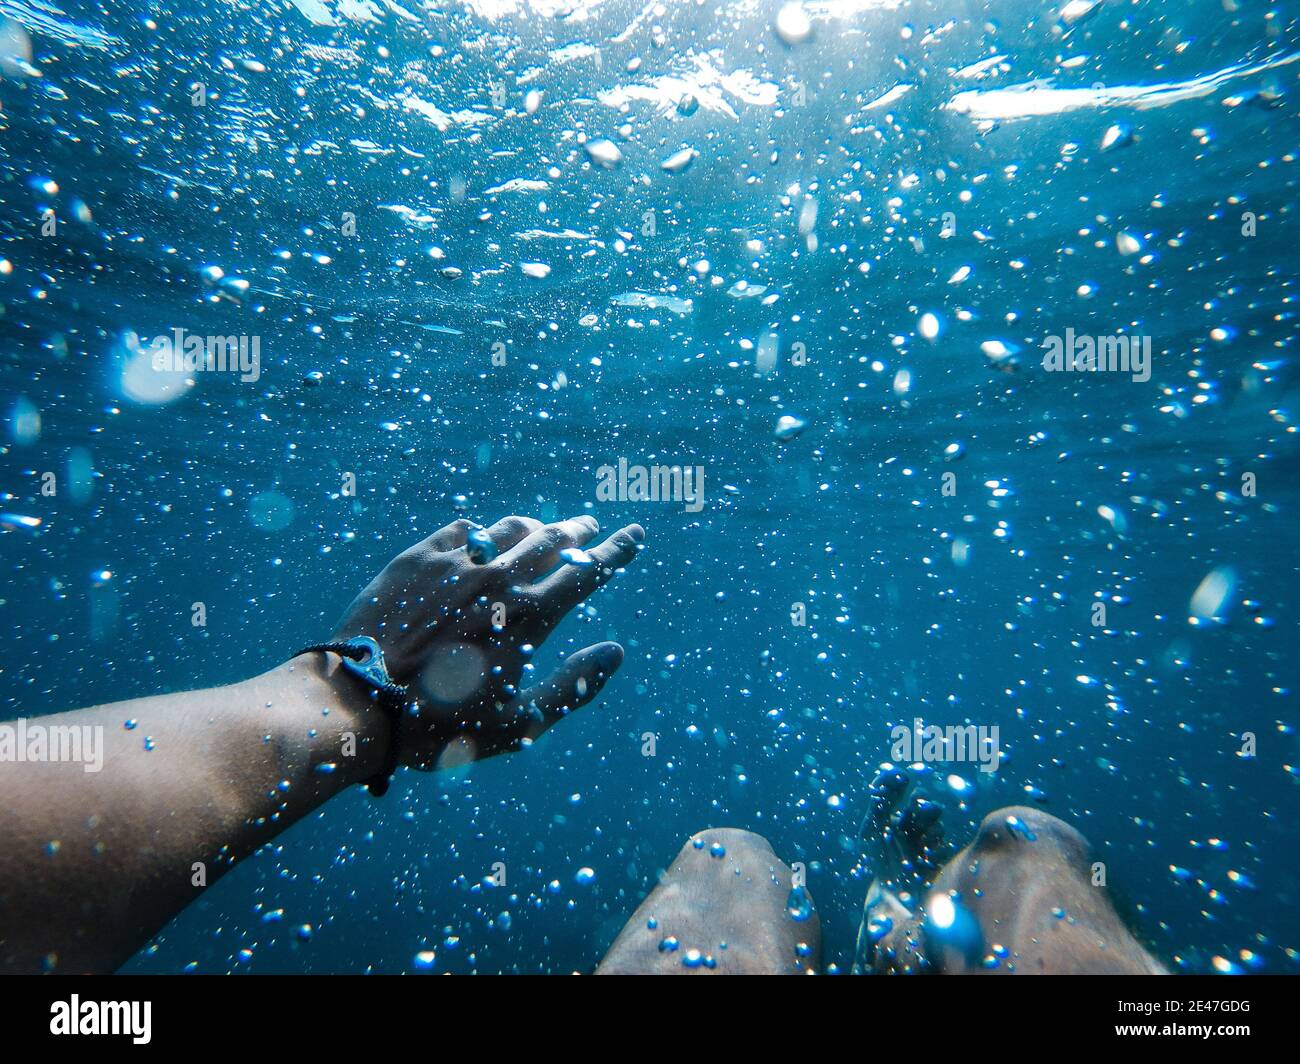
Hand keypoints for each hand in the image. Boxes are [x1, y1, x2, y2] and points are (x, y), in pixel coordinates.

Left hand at [330, 514, 643, 768]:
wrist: (361, 703)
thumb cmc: (443, 725)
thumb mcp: (521, 724)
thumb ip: (575, 686)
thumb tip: (615, 652)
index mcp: (531, 617)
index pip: (588, 572)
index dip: (617, 552)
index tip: (635, 534)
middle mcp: (499, 580)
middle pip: (553, 539)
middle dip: (579, 531)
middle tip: (590, 527)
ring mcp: (458, 564)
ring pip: (509, 528)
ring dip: (535, 527)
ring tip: (542, 530)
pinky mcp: (419, 558)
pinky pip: (464, 529)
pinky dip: (484, 533)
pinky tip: (483, 540)